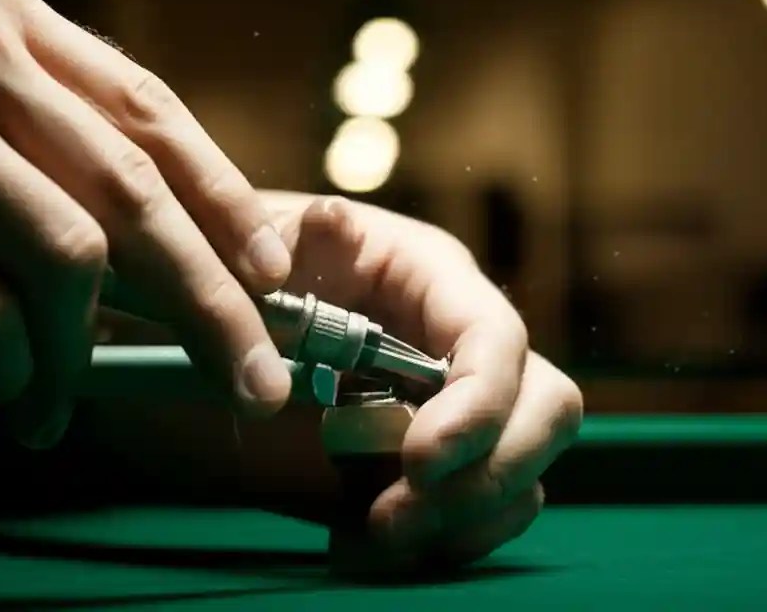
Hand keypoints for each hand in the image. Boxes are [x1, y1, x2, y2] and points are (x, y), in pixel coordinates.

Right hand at [0, 0, 293, 447]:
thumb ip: (46, 144)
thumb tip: (165, 255)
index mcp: (8, 18)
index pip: (153, 113)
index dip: (226, 200)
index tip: (273, 272)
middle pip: (136, 194)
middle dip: (211, 302)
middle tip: (254, 378)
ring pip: (68, 260)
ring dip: (78, 360)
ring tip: (54, 408)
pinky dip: (6, 376)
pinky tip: (1, 398)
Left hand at [266, 193, 583, 567]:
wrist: (218, 331)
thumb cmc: (244, 274)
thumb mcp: (256, 246)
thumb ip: (293, 242)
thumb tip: (333, 220)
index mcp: (434, 280)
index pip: (497, 340)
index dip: (478, 405)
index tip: (418, 461)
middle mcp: (468, 346)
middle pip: (547, 410)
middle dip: (489, 475)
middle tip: (397, 513)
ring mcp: (463, 412)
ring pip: (523, 477)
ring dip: (459, 522)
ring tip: (369, 537)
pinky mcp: (443, 469)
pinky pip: (482, 518)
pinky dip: (436, 545)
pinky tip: (354, 544)